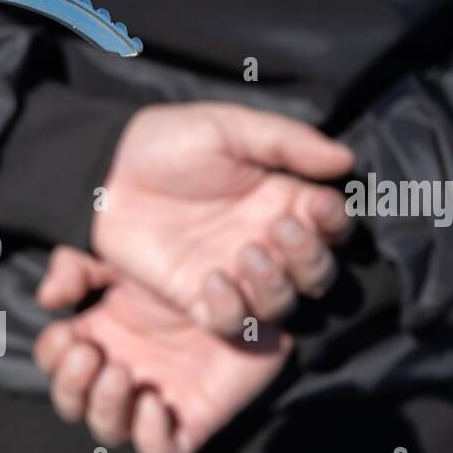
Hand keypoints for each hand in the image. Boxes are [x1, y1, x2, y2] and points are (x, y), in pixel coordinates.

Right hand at [35, 246, 291, 452]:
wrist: (252, 278)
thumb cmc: (185, 267)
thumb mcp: (122, 255)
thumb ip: (78, 268)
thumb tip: (47, 302)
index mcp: (100, 339)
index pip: (56, 363)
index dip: (53, 355)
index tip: (66, 333)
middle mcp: (121, 376)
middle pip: (74, 405)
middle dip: (71, 385)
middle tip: (90, 354)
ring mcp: (154, 402)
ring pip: (110, 432)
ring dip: (103, 407)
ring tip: (119, 373)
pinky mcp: (195, 420)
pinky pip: (163, 451)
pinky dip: (150, 436)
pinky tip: (151, 403)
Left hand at [90, 102, 352, 335]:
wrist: (108, 172)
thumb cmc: (169, 143)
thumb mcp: (229, 129)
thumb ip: (286, 141)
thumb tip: (344, 160)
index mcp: (284, 200)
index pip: (332, 225)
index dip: (335, 222)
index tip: (319, 206)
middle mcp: (266, 243)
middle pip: (317, 273)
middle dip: (309, 258)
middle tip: (279, 229)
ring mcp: (234, 274)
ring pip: (282, 304)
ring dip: (276, 285)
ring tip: (247, 253)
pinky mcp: (197, 298)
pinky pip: (231, 324)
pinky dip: (232, 310)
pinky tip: (212, 279)